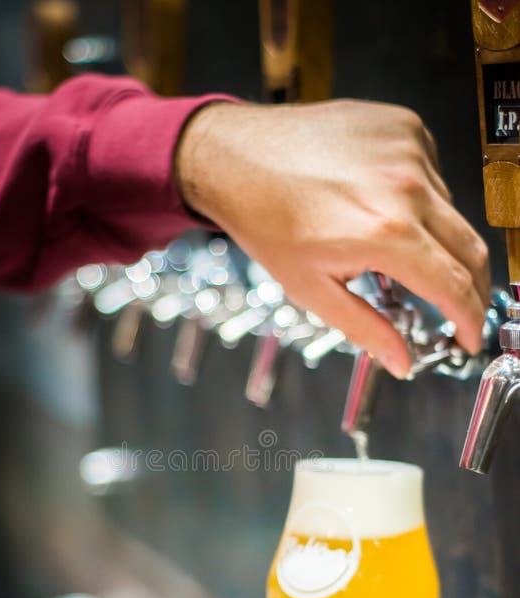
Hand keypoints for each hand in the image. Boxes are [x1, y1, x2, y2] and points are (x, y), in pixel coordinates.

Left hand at [176, 99, 489, 377]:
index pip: (454, 286)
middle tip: (458, 310)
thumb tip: (400, 360)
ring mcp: (409, 150)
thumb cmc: (264, 218)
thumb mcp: (311, 289)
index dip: (469, 320)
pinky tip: (384, 206)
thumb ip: (365, 328)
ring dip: (437, 240)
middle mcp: (406, 187)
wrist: (236, 156)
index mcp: (385, 233)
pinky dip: (422, 200)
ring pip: (451, 211)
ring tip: (392, 249)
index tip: (468, 338)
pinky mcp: (404, 126)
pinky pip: (434, 174)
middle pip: (469, 249)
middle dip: (471, 288)